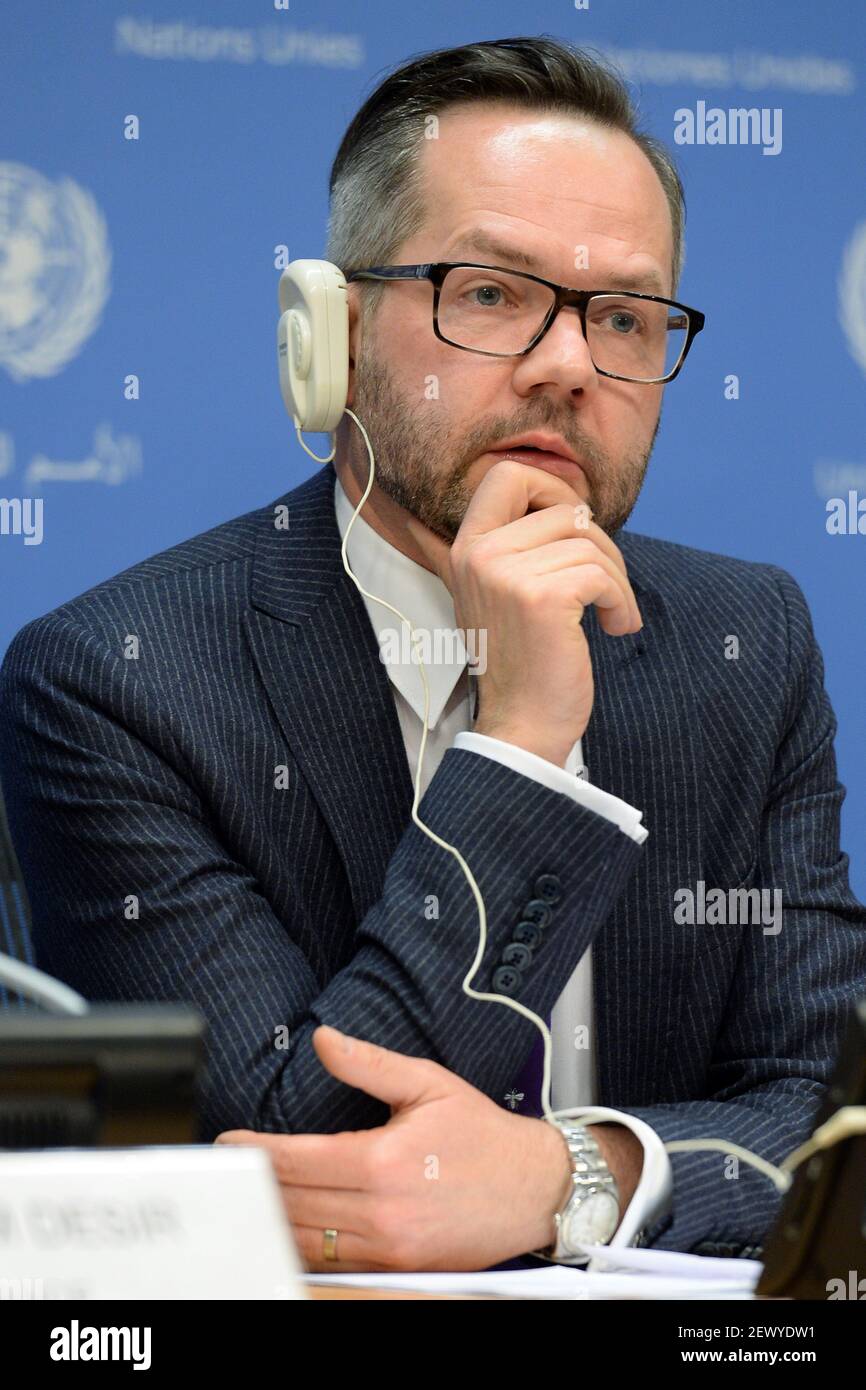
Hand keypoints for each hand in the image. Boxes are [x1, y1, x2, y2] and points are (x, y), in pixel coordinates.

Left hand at [216, 1025, 575, 1272]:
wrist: (536, 1190)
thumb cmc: (484, 1136)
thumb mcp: (428, 1084)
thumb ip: (369, 1064)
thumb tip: (324, 1040)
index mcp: (383, 1161)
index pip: (295, 1159)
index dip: (254, 1150)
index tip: (230, 1142)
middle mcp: (382, 1211)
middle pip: (291, 1202)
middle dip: (254, 1183)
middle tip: (231, 1167)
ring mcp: (389, 1248)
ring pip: (306, 1239)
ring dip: (273, 1216)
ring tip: (252, 1193)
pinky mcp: (397, 1270)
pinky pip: (334, 1263)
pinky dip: (306, 1245)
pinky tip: (292, 1224)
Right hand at [405, 459, 641, 766]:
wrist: (521, 725)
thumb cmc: (518, 663)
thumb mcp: (482, 599)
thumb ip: (461, 557)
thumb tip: (412, 522)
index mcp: (466, 548)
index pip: (507, 474)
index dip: (554, 491)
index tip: (572, 535)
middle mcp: (479, 554)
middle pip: (565, 506)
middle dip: (599, 541)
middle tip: (603, 580)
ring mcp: (508, 574)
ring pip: (590, 543)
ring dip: (616, 581)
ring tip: (612, 614)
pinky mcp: (543, 597)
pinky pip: (602, 574)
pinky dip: (621, 601)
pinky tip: (615, 627)